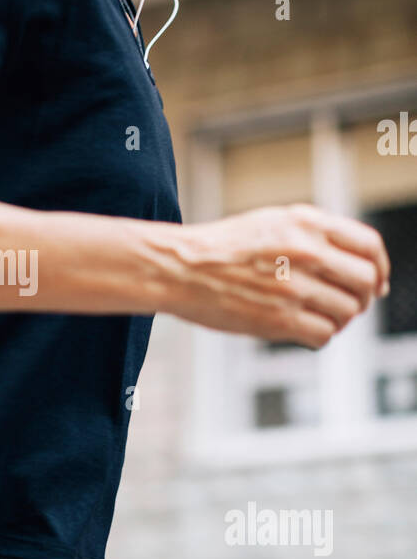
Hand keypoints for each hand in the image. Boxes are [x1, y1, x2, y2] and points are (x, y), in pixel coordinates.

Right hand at [159, 203, 389, 348]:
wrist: (178, 268)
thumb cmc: (222, 248)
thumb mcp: (272, 222)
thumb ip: (315, 235)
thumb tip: (362, 267)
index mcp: (305, 223)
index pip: (369, 246)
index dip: (380, 267)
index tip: (377, 281)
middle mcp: (305, 252)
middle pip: (366, 281)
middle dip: (363, 297)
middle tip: (347, 304)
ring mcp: (293, 287)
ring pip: (348, 312)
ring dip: (339, 319)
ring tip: (315, 315)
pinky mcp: (279, 319)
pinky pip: (324, 335)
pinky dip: (320, 336)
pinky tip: (301, 329)